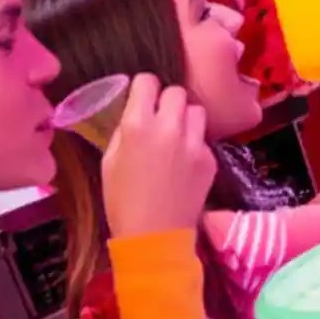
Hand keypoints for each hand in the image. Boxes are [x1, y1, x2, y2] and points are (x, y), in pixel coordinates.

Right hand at [101, 74, 215, 238]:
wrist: (155, 237)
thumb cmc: (122, 202)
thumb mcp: (109, 161)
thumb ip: (124, 130)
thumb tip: (135, 112)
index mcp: (138, 125)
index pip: (147, 81)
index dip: (144, 88)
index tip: (144, 97)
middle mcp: (169, 127)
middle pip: (176, 91)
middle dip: (167, 101)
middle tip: (161, 117)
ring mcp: (193, 142)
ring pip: (196, 110)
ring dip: (185, 118)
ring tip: (176, 136)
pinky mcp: (210, 158)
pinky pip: (203, 138)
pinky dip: (195, 144)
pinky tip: (184, 163)